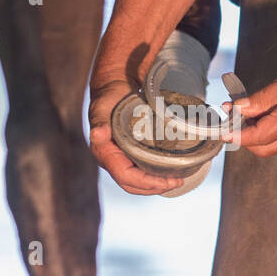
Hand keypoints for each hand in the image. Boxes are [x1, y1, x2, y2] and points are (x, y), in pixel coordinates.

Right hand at [88, 76, 185, 195]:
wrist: (113, 88)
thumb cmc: (108, 97)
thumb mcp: (103, 106)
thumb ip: (100, 121)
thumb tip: (98, 134)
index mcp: (104, 154)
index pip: (125, 177)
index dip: (146, 182)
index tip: (166, 181)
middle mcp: (112, 160)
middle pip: (133, 185)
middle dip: (155, 187)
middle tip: (178, 181)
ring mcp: (122, 159)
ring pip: (139, 182)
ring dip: (158, 184)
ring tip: (178, 180)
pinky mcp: (131, 154)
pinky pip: (143, 171)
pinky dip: (157, 175)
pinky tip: (171, 173)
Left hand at [227, 55, 276, 157]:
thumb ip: (258, 100)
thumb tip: (237, 109)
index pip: (256, 138)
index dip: (237, 136)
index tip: (223, 132)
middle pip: (262, 148)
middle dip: (244, 137)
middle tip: (233, 119)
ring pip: (270, 144)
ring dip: (255, 134)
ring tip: (245, 113)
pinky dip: (266, 129)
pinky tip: (261, 114)